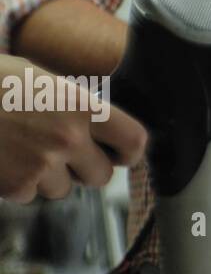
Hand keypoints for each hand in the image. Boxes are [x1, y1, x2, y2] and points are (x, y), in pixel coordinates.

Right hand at [0, 56, 146, 203]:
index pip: (135, 141)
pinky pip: (31, 194)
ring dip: (48, 176)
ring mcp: (42, 164)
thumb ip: (77, 107)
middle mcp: (68, 137)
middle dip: (86, 169)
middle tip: (63, 152)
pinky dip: (18, 183)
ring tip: (20, 146)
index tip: (120, 153)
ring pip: (64, 188)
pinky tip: (2, 157)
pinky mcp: (17, 186)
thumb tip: (108, 133)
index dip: (129, 152)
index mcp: (81, 105)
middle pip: (102, 176)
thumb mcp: (41, 79)